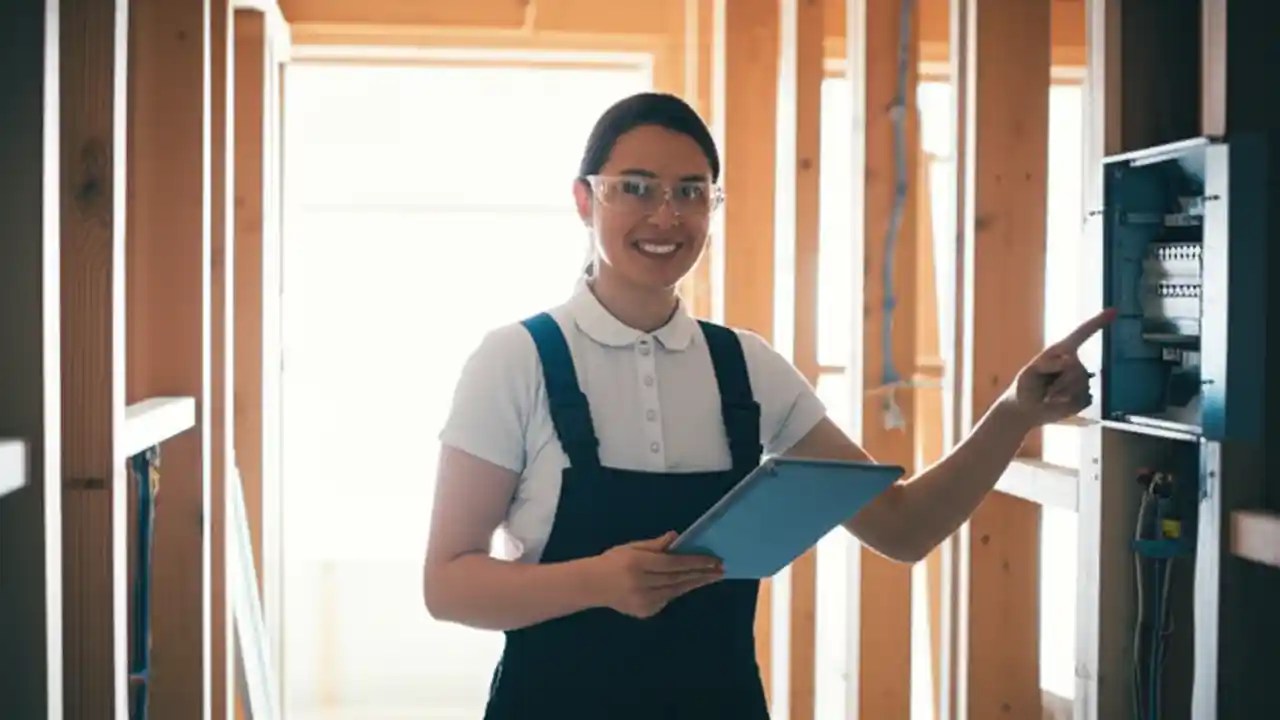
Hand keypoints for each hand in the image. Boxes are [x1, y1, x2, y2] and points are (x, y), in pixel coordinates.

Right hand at [585, 531, 722, 618]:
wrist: (591, 586)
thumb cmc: (613, 561)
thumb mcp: (631, 547)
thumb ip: (654, 545)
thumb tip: (676, 537)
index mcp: (638, 564)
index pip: (673, 563)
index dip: (695, 561)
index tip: (714, 560)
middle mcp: (642, 584)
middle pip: (678, 579)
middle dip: (701, 574)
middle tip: (721, 570)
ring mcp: (643, 601)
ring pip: (676, 592)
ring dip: (695, 584)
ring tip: (711, 577)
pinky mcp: (644, 612)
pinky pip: (666, 600)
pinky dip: (678, 591)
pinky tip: (689, 584)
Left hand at [1004, 308, 1116, 426]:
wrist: (1027, 409)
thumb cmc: (1025, 386)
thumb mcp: (1028, 373)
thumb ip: (1046, 364)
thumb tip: (1069, 360)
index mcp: (1061, 352)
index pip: (1082, 334)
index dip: (1098, 322)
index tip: (1113, 311)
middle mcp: (1074, 363)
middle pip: (1076, 370)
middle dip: (1059, 383)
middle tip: (1045, 391)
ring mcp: (1082, 380)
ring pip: (1080, 386)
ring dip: (1061, 394)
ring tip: (1049, 397)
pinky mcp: (1085, 397)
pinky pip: (1083, 400)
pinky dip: (1068, 405)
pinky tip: (1058, 404)